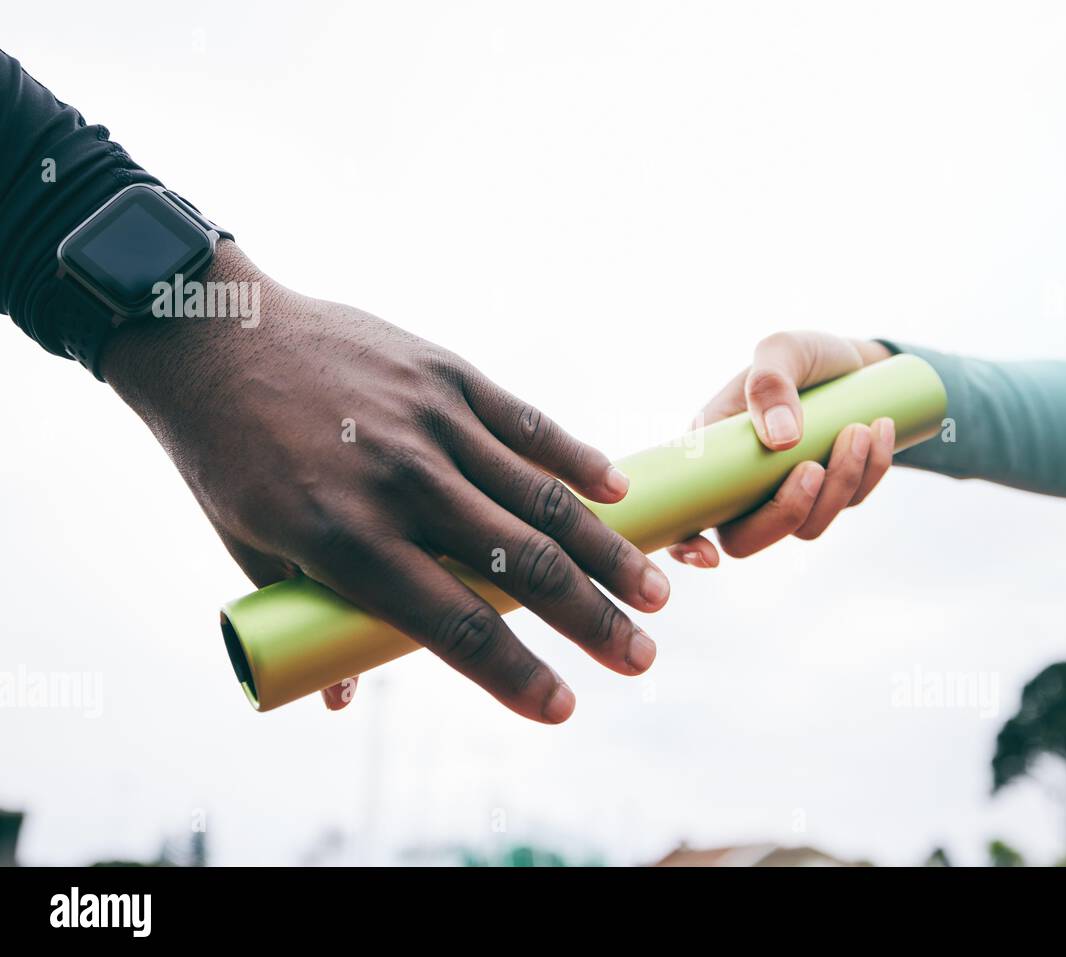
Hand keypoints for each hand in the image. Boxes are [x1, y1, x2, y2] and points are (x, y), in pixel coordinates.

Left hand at [101, 243, 668, 721]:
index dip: (515, 676)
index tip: (563, 708)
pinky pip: (529, 425)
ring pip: (541, 499)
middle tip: (641, 658)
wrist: (210, 334)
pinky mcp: (448, 374)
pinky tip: (622, 493)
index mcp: (346, 539)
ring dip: (609, 552)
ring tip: (660, 591)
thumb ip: (307, 622)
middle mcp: (401, 483)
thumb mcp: (251, 550)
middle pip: (519, 566)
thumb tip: (343, 698)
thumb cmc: (226, 455)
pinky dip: (579, 461)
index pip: (454, 625)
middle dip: (592, 621)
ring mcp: (432, 423)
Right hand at [668, 331, 896, 566]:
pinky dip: (869, 472)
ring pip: (807, 526)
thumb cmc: (803, 356)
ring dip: (840, 484)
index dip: (686, 546)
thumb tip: (781, 440)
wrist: (855, 359)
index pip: (685, 514)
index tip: (708, 554)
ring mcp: (786, 494)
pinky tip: (880, 430)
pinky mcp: (829, 494)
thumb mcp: (782, 350)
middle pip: (748, 538)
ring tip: (861, 429)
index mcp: (712, 455)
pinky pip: (849, 503)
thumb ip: (770, 382)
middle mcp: (743, 485)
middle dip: (787, 512)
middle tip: (815, 466)